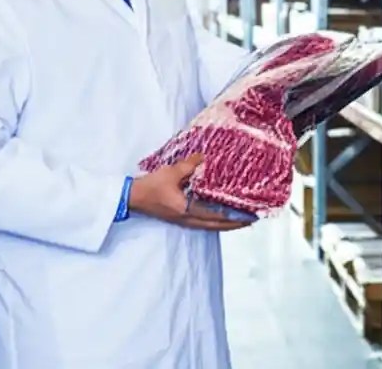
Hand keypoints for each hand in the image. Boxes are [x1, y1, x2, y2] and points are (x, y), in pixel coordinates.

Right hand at [128, 154, 253, 231]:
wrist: (131, 197)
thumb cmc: (151, 186)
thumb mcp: (171, 172)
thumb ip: (189, 165)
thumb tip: (204, 157)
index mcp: (187, 210)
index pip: (216, 216)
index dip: (233, 217)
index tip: (248, 216)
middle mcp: (187, 219)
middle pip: (216, 225)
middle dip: (233, 224)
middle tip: (250, 220)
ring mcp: (183, 220)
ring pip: (209, 226)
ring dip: (225, 223)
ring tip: (239, 220)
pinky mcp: (179, 218)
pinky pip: (202, 222)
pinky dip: (214, 220)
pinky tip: (219, 216)